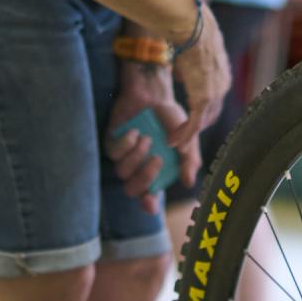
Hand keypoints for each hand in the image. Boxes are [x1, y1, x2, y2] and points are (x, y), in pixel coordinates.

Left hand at [106, 62, 189, 213]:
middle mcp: (138, 169)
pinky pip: (113, 154)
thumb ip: (190, 161)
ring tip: (147, 138)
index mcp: (156, 174)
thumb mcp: (187, 140)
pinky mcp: (112, 143)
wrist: (155, 95)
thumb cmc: (171, 118)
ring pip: (122, 172)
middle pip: (132, 190)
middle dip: (145, 177)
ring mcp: (124, 157)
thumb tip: (188, 183)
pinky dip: (125, 144)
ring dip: (136, 156)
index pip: (149, 199)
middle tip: (157, 159)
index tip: (150, 202)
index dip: (148, 205)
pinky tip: (135, 132)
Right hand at [169, 0, 229, 143]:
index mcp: (222, 74)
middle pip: (211, 114)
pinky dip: (184, 134)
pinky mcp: (203, 98)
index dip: (202, 111)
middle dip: (196, 126)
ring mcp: (215, 93)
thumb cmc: (189, 31)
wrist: (192, 25)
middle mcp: (222, 86)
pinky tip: (174, 141)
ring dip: (188, 134)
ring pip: (202, 121)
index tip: (192, 118)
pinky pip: (194, 123)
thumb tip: (179, 73)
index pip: (214, 100)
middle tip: (183, 136)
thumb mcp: (191, 53)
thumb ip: (189, 67)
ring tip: (174, 142)